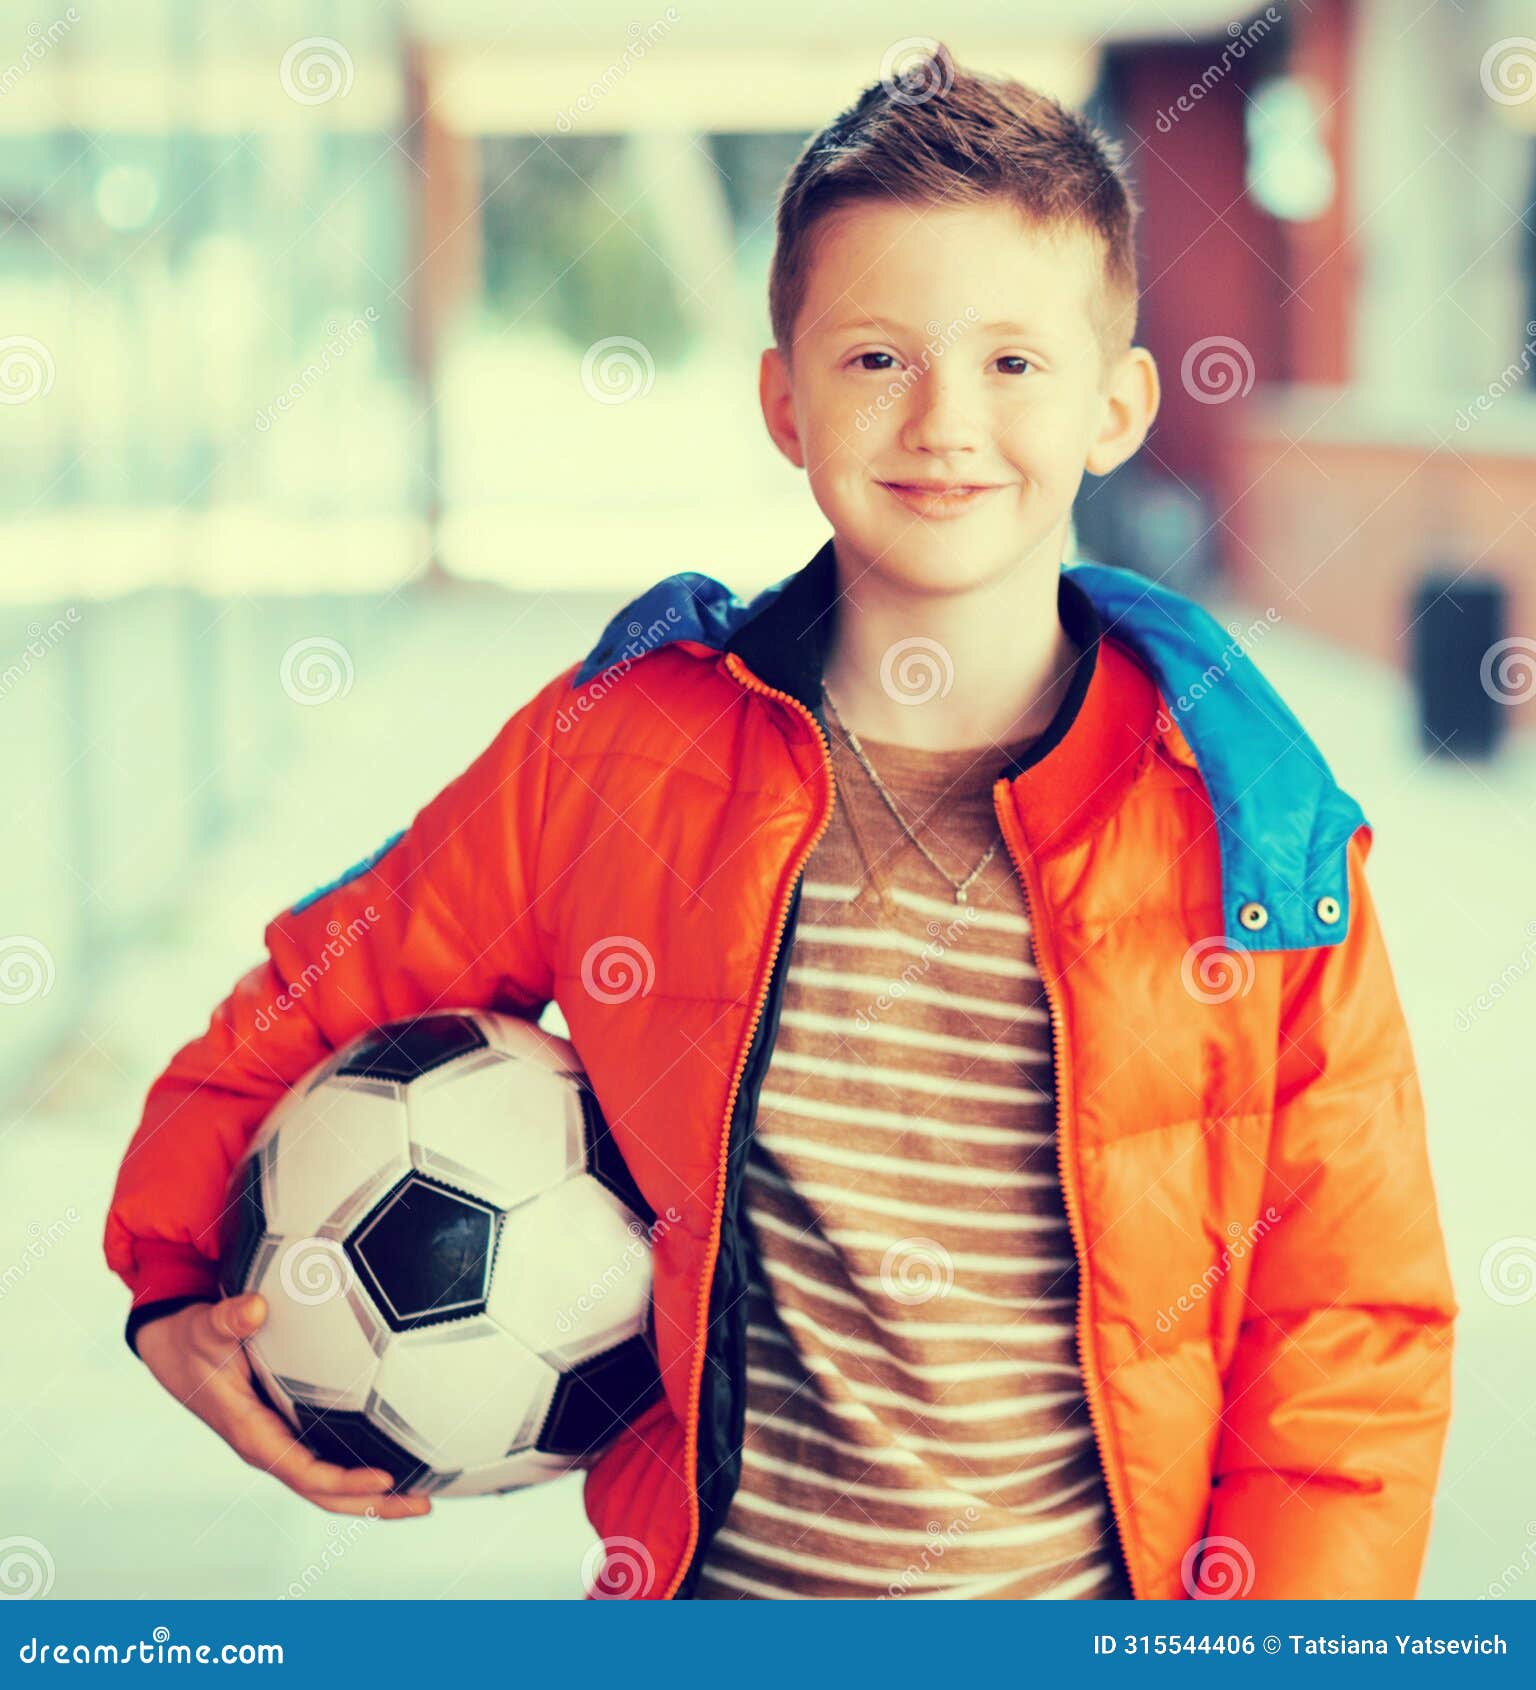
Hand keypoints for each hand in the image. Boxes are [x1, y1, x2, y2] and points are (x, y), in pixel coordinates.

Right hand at [135, 1291, 431, 1519]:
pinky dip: (363, 1467)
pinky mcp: (293, 1429)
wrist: (178, 1350)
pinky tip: (401, 1458)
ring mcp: (283, 1443)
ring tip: (425, 1495)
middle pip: (326, 1491)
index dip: (344, 1479)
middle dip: (372, 1503)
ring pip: (331, 1482)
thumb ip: (230, 1320)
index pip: (304, 1471)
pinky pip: (330, 1458)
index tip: (386, 1478)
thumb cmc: (196, 1340)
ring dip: (374, 1494)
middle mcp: (272, 1447)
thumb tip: (254, 1308)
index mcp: (253, 1434)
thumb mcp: (207, 1328)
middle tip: (424, 1504)